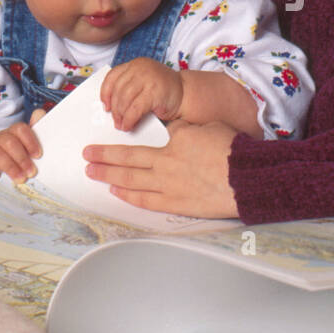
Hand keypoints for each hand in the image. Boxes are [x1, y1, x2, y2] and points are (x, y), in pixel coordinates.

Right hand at [0, 117, 42, 183]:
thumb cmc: (13, 162)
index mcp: (12, 134)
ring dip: (10, 167)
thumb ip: (36, 135)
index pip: (20, 129)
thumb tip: (39, 112)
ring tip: (20, 179)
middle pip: (9, 142)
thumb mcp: (27, 152)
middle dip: (22, 158)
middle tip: (31, 173)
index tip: (38, 156)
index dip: (30, 141)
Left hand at [83, 119, 239, 216]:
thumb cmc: (234, 152)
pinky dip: (127, 195)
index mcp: (177, 139)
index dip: (142, 134)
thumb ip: (190, 131)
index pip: (156, 134)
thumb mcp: (211, 128)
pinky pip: (145, 199)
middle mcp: (167, 161)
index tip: (128, 134)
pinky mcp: (174, 203)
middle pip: (128, 157)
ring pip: (130, 179)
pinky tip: (115, 191)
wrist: (246, 179)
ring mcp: (168, 184)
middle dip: (105, 155)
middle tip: (87, 154)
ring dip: (108, 174)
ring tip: (92, 172)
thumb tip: (180, 132)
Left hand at [99, 57, 183, 130]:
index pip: (113, 76)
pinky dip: (129, 119)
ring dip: (121, 115)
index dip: (105, 92)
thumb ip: (128, 88)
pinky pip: (135, 109)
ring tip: (121, 125)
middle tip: (115, 121)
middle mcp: (141, 68)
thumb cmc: (163, 92)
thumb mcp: (143, 84)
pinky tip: (129, 126)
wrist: (186, 94)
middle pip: (118, 89)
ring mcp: (148, 78)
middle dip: (114, 108)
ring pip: (124, 99)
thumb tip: (109, 107)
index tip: (105, 106)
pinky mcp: (154, 92)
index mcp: (136, 64)